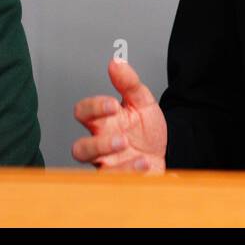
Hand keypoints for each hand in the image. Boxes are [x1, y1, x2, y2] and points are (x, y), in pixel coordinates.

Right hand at [71, 58, 167, 172]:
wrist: (164, 154)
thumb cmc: (146, 131)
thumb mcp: (142, 101)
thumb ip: (129, 82)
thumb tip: (116, 62)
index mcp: (103, 122)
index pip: (83, 113)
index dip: (92, 108)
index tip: (112, 104)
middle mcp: (101, 145)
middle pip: (79, 149)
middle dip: (97, 144)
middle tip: (121, 138)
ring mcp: (109, 165)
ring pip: (96, 173)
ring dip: (111, 161)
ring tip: (130, 148)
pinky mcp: (119, 181)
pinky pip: (115, 182)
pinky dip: (130, 172)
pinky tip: (144, 162)